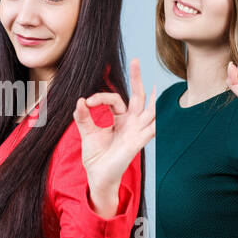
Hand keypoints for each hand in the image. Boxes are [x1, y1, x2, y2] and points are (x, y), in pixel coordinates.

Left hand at [74, 58, 155, 216]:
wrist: (98, 177)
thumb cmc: (96, 157)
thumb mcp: (87, 133)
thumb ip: (83, 117)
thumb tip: (79, 101)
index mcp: (120, 119)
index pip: (115, 99)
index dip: (100, 97)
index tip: (87, 103)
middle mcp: (131, 123)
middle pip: (138, 97)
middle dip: (136, 79)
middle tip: (136, 60)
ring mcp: (136, 132)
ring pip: (149, 110)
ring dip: (151, 96)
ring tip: (154, 81)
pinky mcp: (137, 143)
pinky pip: (151, 129)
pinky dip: (155, 119)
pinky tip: (159, 107)